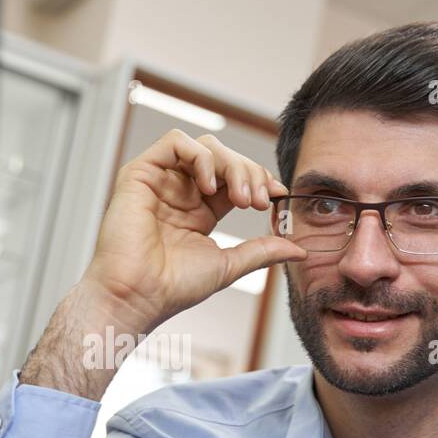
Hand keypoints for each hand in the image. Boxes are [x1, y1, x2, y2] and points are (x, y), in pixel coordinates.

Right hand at [81, 129, 306, 329]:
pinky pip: (175, 142)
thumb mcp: (229, 265)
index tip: (279, 196)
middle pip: (225, 158)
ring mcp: (160, 180)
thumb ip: (262, 250)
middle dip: (250, 173)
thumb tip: (299, 249)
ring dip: (231, 164)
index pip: (236, 178)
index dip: (260, 180)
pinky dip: (201, 157)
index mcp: (199, 210)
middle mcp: (180, 191)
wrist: (138, 295)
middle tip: (258, 203)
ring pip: (205, 147)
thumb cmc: (173, 286)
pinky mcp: (140, 173)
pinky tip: (209, 185)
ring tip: (239, 197)